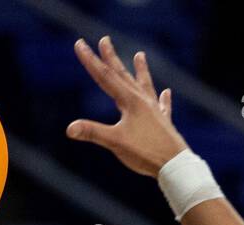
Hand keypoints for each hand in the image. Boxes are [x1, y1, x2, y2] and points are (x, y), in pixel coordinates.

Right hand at [67, 37, 187, 176]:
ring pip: (145, 86)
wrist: (175, 165)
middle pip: (123, 76)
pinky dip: (163, 99)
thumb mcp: (115, 143)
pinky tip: (166, 93)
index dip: (90, 61)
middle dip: (111, 58)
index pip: (105, 77)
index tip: (80, 44)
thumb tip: (69, 129)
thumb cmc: (145, 153)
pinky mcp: (164, 123)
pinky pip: (163, 107)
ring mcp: (155, 111)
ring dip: (141, 71)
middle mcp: (143, 101)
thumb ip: (93, 133)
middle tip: (105, 39)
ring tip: (140, 55)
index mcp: (129, 101)